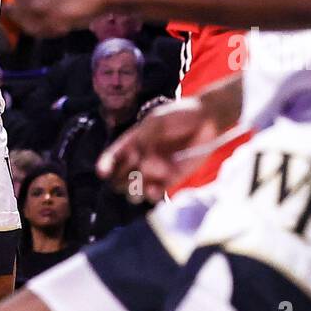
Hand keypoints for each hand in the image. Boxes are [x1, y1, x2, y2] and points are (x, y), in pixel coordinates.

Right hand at [97, 97, 220, 202]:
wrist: (207, 121)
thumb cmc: (181, 115)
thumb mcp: (158, 121)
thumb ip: (144, 137)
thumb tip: (133, 155)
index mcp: (133, 140)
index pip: (114, 155)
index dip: (106, 164)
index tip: (103, 172)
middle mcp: (140, 157)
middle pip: (120, 177)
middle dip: (123, 177)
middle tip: (137, 168)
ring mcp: (154, 171)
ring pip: (134, 189)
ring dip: (135, 189)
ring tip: (146, 184)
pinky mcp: (169, 180)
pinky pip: (154, 194)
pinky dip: (152, 195)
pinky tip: (156, 189)